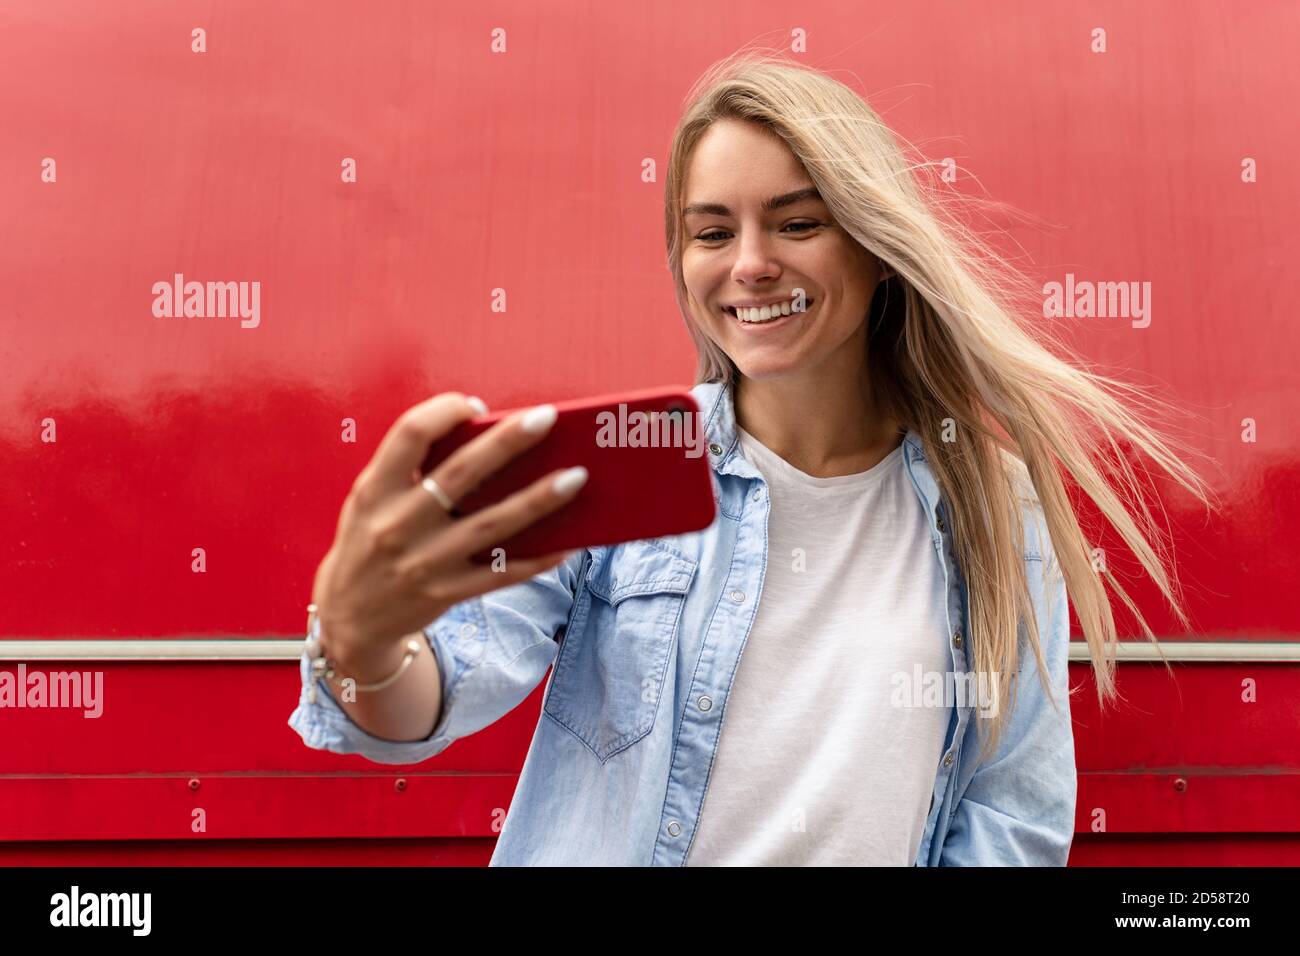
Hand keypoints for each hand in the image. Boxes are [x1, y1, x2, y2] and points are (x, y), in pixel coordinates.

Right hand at [310, 392, 585, 667]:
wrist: (349, 618)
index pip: (410, 434)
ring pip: (492, 525)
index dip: (445, 411)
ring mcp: (424, 563)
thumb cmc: (369, 542)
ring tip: (576, 477)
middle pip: (460, 474)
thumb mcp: (370, 500)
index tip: (476, 406)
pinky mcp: (446, 594)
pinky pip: (501, 573)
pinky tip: (569, 543)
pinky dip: (538, 558)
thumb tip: (481, 433)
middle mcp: (397, 525)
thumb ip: (409, 469)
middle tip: (546, 418)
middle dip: (507, 442)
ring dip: (538, 499)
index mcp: (375, 490)